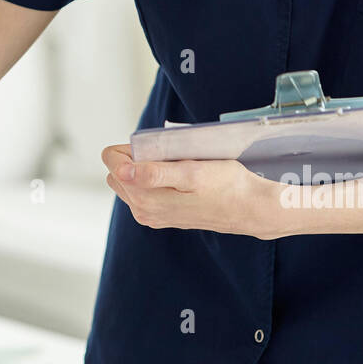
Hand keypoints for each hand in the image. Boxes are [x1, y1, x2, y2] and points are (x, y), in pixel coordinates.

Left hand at [102, 143, 288, 238]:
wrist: (249, 208)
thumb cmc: (225, 185)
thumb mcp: (191, 172)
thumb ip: (153, 173)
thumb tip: (120, 170)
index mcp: (144, 198)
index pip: (112, 162)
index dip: (130, 147)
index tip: (155, 147)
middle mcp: (142, 210)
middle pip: (119, 171)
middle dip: (135, 158)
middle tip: (167, 155)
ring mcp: (150, 215)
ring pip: (130, 180)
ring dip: (145, 168)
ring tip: (176, 166)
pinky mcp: (161, 216)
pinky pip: (144, 190)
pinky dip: (155, 179)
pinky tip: (179, 178)